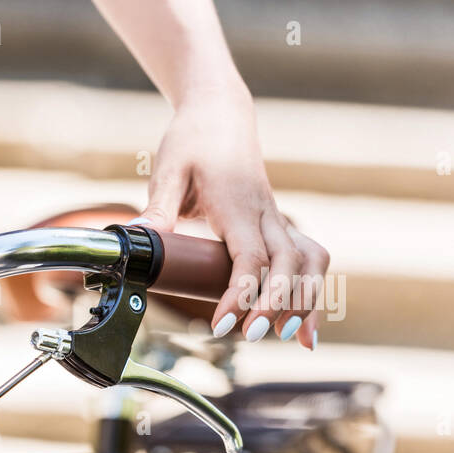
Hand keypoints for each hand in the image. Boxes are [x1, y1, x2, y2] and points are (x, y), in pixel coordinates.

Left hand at [136, 89, 327, 349]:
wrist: (219, 113)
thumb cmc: (191, 141)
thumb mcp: (169, 171)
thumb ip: (157, 208)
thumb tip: (139, 239)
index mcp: (237, 204)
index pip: (248, 257)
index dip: (240, 294)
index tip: (222, 326)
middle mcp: (264, 213)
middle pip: (288, 263)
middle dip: (275, 304)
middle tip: (249, 337)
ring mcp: (275, 218)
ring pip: (309, 261)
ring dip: (308, 300)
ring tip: (296, 340)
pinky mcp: (277, 224)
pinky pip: (308, 258)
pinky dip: (313, 291)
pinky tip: (305, 327)